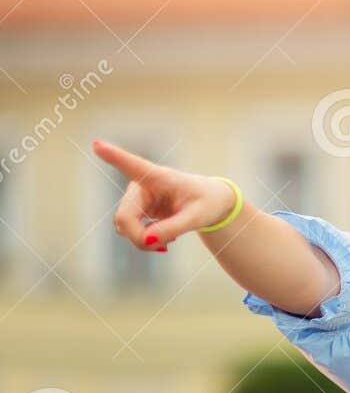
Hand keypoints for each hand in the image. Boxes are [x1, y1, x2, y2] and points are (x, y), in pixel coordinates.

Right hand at [93, 140, 235, 250]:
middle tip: (163, 248)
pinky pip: (130, 231)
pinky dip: (145, 241)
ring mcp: (135, 197)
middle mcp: (141, 184)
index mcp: (159, 177)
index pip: (134, 166)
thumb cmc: (206, 202)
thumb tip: (146, 241)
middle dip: (139, 237)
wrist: (209, 202)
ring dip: (143, 240)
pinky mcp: (135, 210)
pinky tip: (164, 238)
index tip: (97, 144)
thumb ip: (173, 228)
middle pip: (124, 217)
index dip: (114, 156)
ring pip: (124, 226)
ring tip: (169, 240)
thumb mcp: (197, 217)